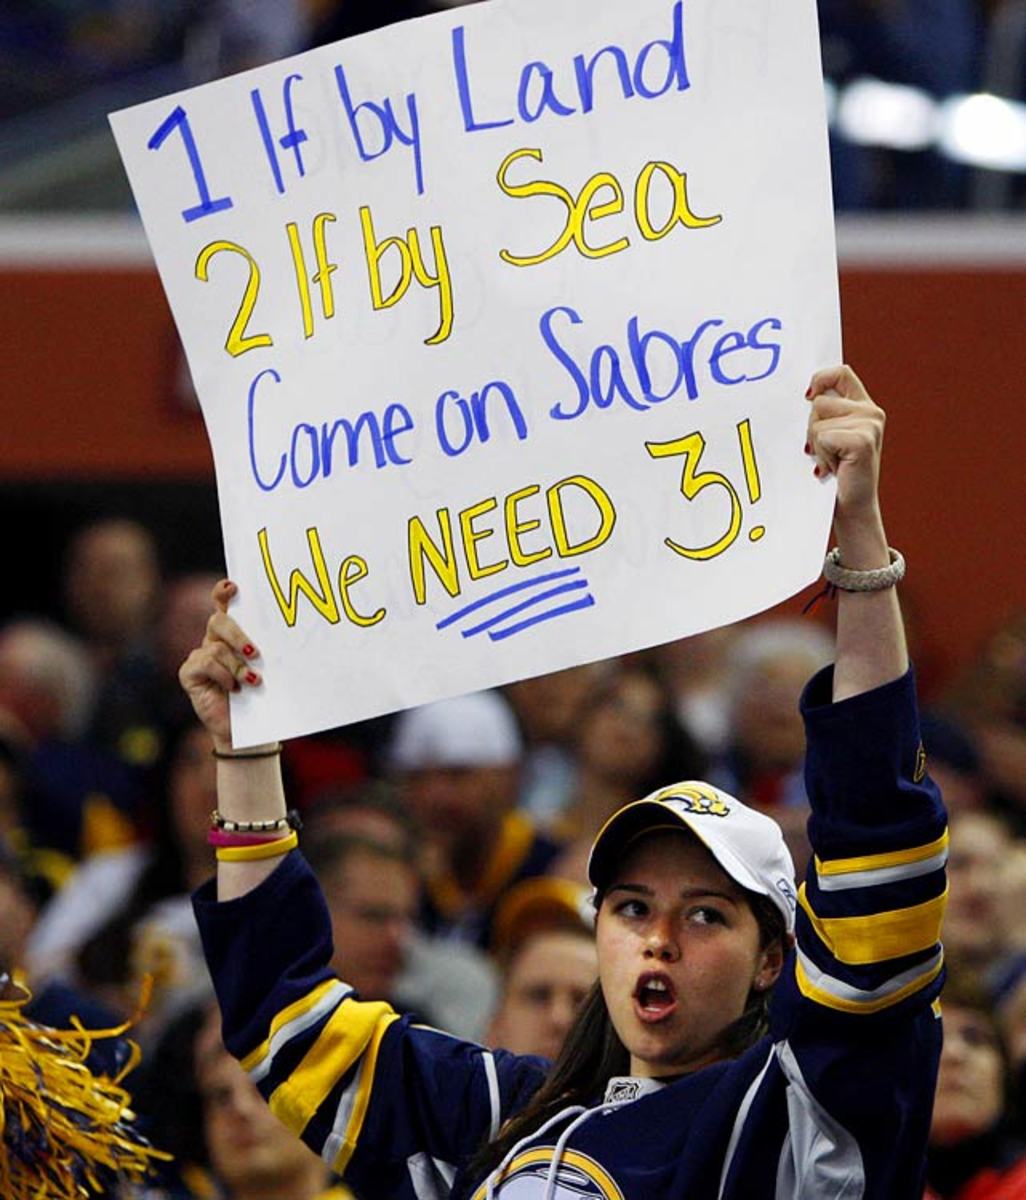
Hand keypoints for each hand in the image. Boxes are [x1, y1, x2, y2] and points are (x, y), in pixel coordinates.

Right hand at [177, 579, 261, 750]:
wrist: (246, 730)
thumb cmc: (262, 696)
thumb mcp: (270, 668)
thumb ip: (270, 649)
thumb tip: (292, 631)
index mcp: (235, 633)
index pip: (224, 603)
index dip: (224, 591)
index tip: (233, 587)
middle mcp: (215, 639)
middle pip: (218, 621)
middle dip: (238, 634)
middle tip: (255, 653)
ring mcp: (200, 655)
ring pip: (216, 646)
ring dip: (237, 665)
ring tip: (252, 681)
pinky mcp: (189, 672)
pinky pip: (204, 662)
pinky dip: (223, 675)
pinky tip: (232, 688)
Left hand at [806, 364, 885, 525]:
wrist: (851, 509)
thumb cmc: (835, 475)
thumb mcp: (828, 439)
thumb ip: (823, 415)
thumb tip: (801, 397)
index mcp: (863, 407)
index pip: (840, 373)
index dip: (819, 378)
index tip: (806, 397)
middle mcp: (871, 412)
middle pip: (818, 402)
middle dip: (811, 430)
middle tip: (825, 453)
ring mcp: (870, 425)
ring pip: (817, 421)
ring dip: (816, 446)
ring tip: (831, 462)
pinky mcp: (863, 440)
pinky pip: (823, 437)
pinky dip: (822, 456)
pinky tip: (835, 468)